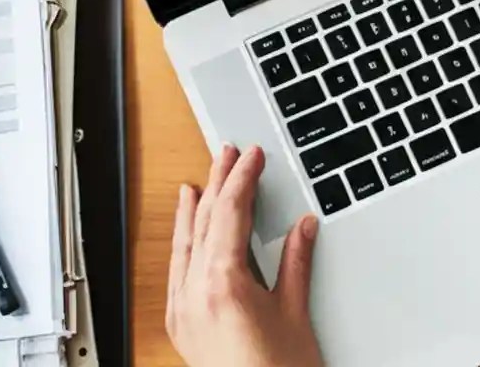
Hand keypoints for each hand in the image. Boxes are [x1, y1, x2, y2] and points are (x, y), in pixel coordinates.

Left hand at [167, 144, 323, 366]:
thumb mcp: (296, 314)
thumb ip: (296, 264)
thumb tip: (302, 227)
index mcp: (223, 283)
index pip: (229, 213)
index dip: (242, 179)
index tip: (252, 156)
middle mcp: (194, 293)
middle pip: (203, 222)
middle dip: (218, 183)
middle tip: (230, 153)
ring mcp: (183, 310)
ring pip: (184, 243)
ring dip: (194, 209)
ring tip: (200, 181)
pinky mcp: (182, 324)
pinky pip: (177, 269)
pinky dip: (184, 241)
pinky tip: (188, 232)